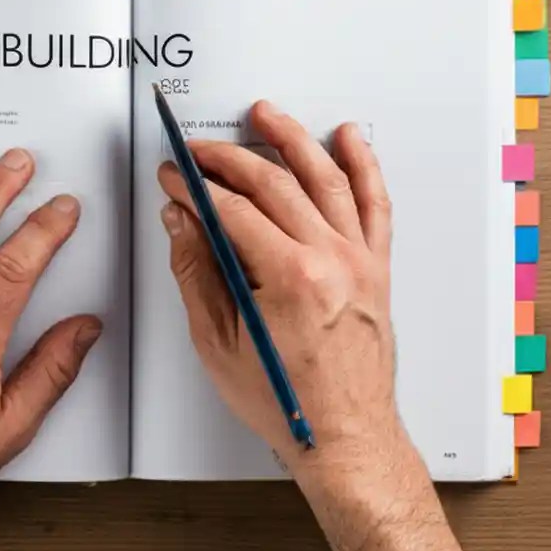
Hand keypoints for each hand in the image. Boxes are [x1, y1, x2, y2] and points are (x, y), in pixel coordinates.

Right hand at [159, 102, 476, 550]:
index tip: (174, 176)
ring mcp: (358, 260)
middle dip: (228, 158)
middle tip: (201, 150)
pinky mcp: (375, 267)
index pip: (231, 208)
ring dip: (292, 139)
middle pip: (274, 184)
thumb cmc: (288, 401)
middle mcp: (330, 259)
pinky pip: (374, 203)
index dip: (194, 185)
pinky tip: (349, 140)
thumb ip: (197, 271)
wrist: (346, 436)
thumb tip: (182, 221)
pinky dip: (363, 166)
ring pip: (325, 178)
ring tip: (266, 115)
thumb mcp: (219, 341)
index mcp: (288, 277)